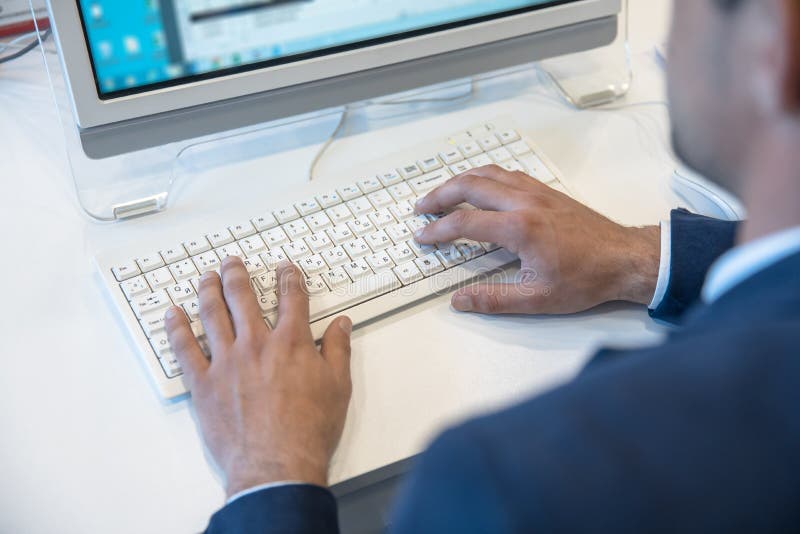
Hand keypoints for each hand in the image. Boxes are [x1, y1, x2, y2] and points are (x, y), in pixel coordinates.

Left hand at [164, 258, 352, 497]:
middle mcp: (256, 344)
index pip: (291, 298)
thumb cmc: (309, 429)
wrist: (277, 465)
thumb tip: (341, 325)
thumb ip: (337, 350)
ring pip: (212, 315)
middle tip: (232, 262)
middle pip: (243, 297)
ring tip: (205, 277)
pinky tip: (172, 314)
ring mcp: (226, 362)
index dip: (289, 278)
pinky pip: (184, 350)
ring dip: (208, 291)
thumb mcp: (337, 386)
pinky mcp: (204, 384)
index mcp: (291, 342)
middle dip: (237, 275)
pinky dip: (176, 329)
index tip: (285, 268)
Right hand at [414, 165, 660, 314]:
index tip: (422, 236)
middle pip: (470, 186)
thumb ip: (494, 299)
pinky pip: (507, 173)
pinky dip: (484, 176)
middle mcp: (525, 203)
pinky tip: (480, 185)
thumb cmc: (587, 278)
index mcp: (519, 229)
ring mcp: (536, 192)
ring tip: (442, 192)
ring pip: (488, 173)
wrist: (625, 259)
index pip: (464, 223)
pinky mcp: (547, 191)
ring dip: (460, 180)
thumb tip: (460, 301)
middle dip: (439, 195)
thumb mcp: (537, 299)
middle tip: (421, 207)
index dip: (437, 230)